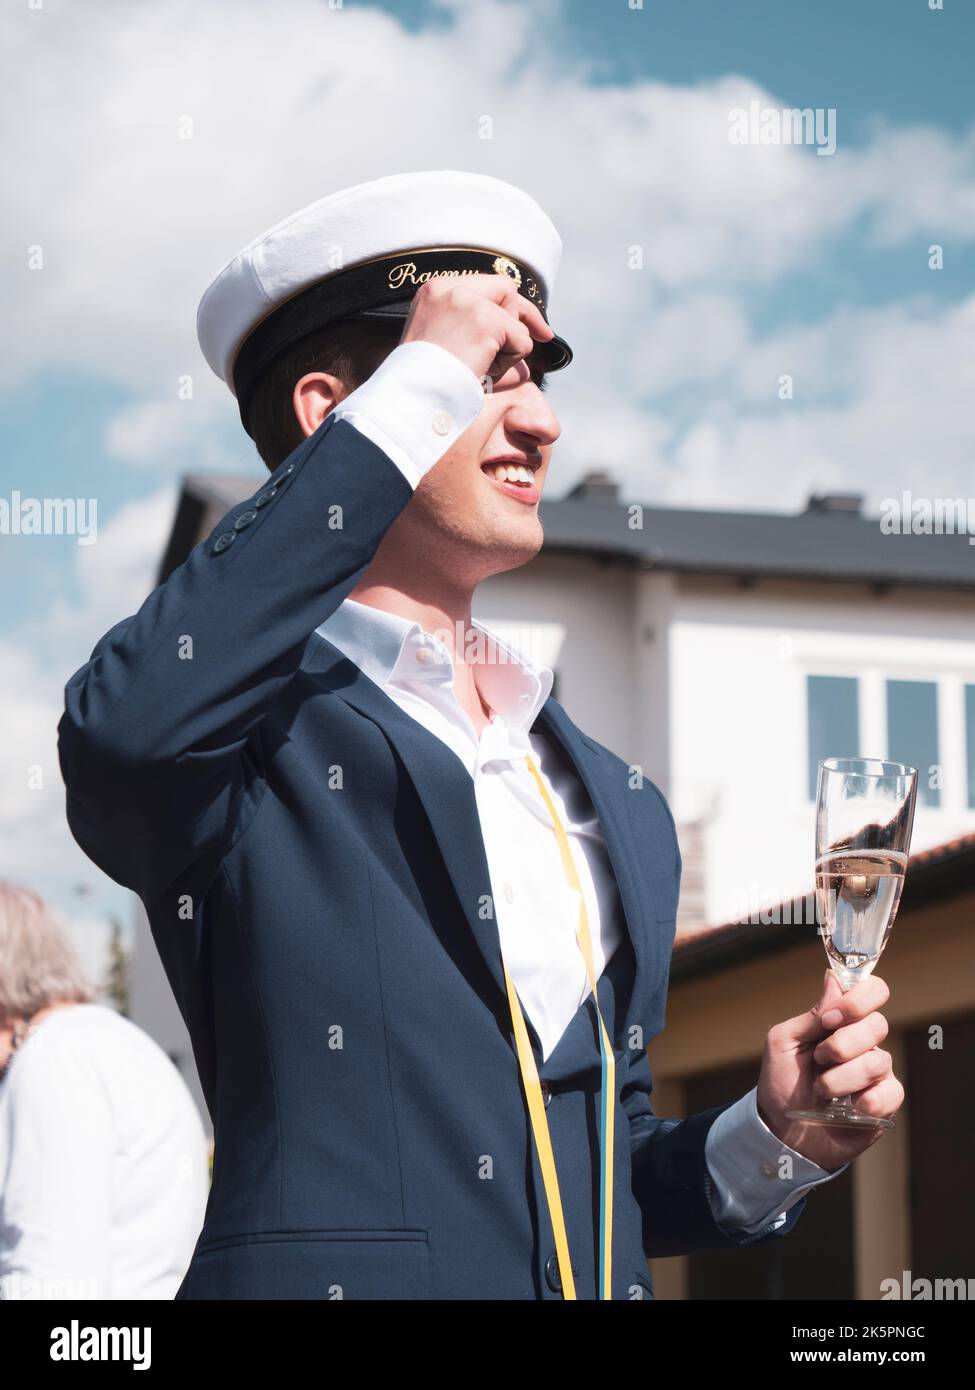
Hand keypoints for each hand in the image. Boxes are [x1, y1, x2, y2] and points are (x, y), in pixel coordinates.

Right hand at [398, 272, 553, 383]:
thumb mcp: (444, 346)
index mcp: (434, 291)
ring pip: (515, 320)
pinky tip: (482, 373)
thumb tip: (525, 336)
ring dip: (507, 350)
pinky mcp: (485, 321)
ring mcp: (468, 302)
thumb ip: (475, 331)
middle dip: (527, 315)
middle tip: (545, 336)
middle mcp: (449, 288)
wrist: (410, 398)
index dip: (510, 304)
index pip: (485, 285)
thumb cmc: (425, 383)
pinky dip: (509, 364)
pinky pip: (520, 342)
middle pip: (506, 290)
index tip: (530, 324)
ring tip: (479, 369)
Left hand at [756, 969, 903, 1170]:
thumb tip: (833, 979)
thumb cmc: (782, 1082)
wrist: (783, 1130)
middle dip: (841, 1045)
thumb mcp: (783, 1042)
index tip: (829, 1020)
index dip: (857, 1000)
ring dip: (840, 1078)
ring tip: (821, 1089)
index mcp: (841, 1021)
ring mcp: (877, 1071)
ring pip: (876, 1061)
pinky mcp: (885, 1102)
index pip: (873, 991)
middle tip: (819, 1059)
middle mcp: (864, 1042)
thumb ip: (811, 1015)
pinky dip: (865, 1101)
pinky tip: (850, 1107)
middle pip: (877, 1024)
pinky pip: (891, 1092)